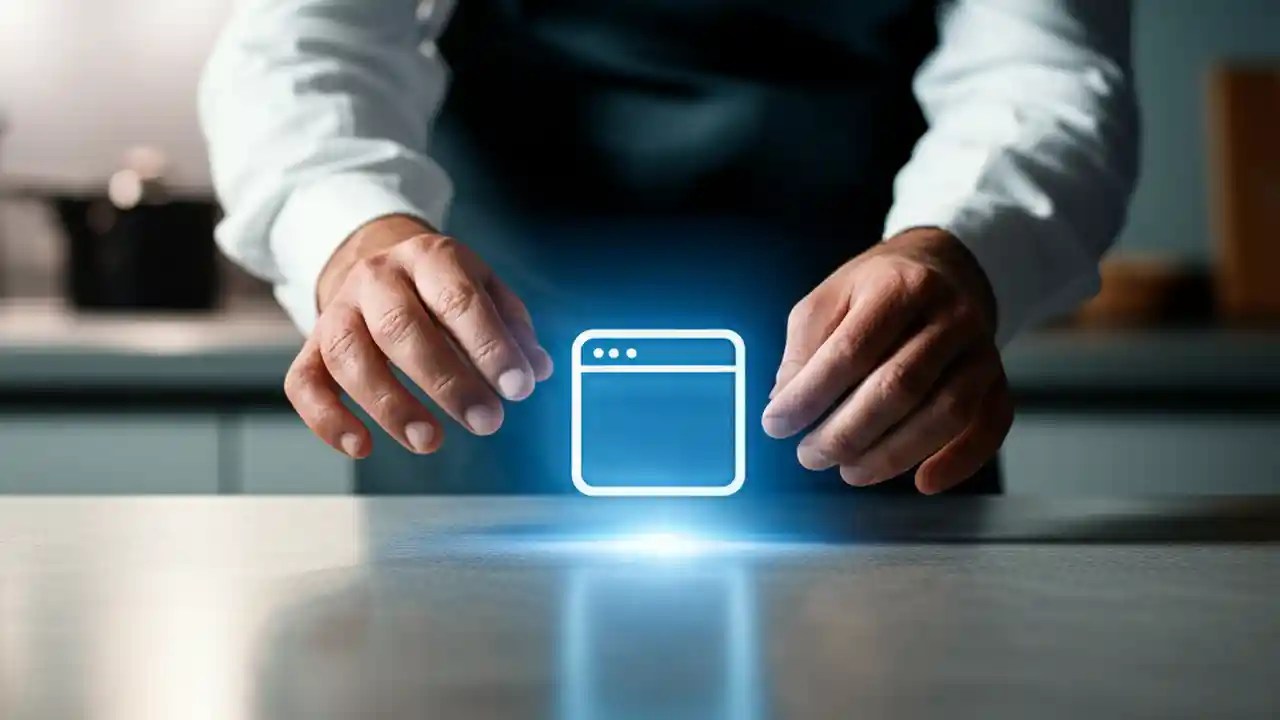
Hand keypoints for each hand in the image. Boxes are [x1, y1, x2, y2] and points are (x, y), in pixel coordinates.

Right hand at [285, 215, 552, 457]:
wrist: (379, 263)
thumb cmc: (441, 287)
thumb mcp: (485, 289)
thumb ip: (512, 327)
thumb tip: (537, 369)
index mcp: (429, 257)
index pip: (458, 300)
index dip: (490, 346)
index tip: (518, 387)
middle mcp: (377, 278)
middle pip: (400, 328)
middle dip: (447, 382)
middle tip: (487, 422)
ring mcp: (338, 310)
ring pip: (347, 356)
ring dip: (390, 405)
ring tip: (430, 441)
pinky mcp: (311, 345)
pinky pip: (304, 382)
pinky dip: (327, 419)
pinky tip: (362, 446)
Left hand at [762, 228, 1012, 493]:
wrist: (944, 270)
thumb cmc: (876, 291)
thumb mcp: (827, 301)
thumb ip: (804, 350)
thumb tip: (786, 403)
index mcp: (899, 286)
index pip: (852, 350)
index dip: (810, 395)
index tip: (776, 424)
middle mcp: (949, 316)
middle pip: (900, 386)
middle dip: (847, 433)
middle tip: (810, 455)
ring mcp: (981, 349)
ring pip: (946, 412)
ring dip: (892, 454)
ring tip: (849, 470)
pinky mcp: (999, 380)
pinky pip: (990, 427)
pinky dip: (959, 461)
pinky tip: (923, 482)